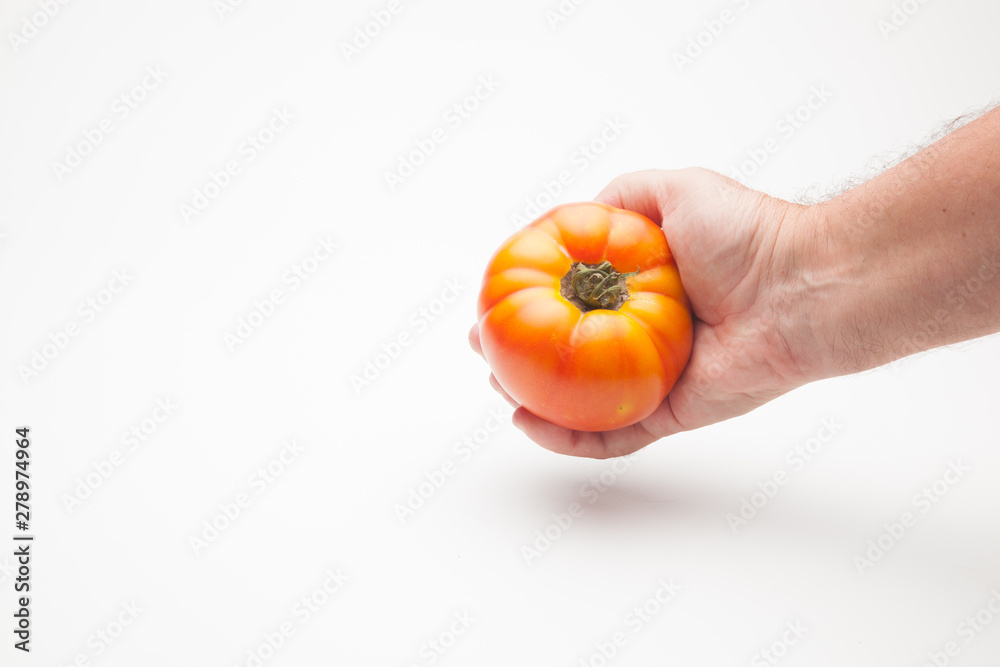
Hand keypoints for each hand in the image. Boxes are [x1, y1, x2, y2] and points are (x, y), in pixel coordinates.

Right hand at [470, 168, 823, 457]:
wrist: (800, 287)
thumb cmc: (746, 234)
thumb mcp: (674, 190)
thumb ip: (622, 199)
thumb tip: (579, 221)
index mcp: (643, 291)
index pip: (575, 304)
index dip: (532, 306)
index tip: (495, 303)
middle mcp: (644, 338)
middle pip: (570, 358)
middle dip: (521, 359)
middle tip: (488, 351)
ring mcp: (654, 381)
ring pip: (582, 406)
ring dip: (534, 404)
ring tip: (502, 391)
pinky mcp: (669, 416)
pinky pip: (612, 438)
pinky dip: (568, 439)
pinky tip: (531, 424)